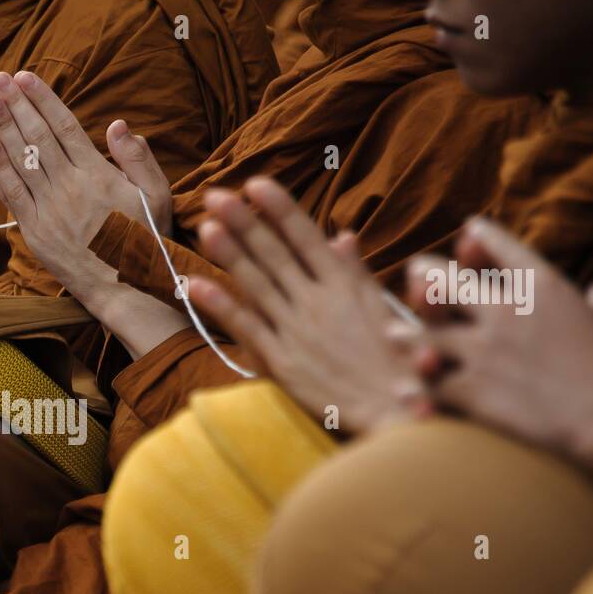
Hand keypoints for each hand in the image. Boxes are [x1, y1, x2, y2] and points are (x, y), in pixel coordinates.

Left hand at [0, 70, 171, 293]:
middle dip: (11, 106)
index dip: (41, 99)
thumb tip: (117, 125)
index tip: (23, 77)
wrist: (128, 291)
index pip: (64, 127)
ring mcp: (50, 211)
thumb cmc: (147, 242)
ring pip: (18, 162)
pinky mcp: (36, 234)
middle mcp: (70, 188)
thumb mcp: (157, 196)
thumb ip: (138, 158)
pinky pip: (11, 197)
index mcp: (98, 174)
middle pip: (35, 138)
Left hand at [189, 177, 428, 435]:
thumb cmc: (397, 358)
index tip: (255, 183)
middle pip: (274, 253)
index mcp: (344, 284)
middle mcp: (317, 301)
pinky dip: (219, 304)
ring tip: (205, 225)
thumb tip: (342, 235)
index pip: (306, 236)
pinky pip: (246, 326)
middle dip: (243, 221)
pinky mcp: (282, 361)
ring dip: (228, 253)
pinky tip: (195, 283)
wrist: (398, 410)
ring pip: (256, 283)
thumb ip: (356, 271)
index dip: (278, 208)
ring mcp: (297, 330)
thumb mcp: (382, 307)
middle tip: (215, 194)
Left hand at [407, 218, 592, 456]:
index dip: (483, 236)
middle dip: (428, 274)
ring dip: (408, 332)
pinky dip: (415, 386)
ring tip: (393, 332)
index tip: (469, 230)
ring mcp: (482, 349)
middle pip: (449, 282)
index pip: (504, 248)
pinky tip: (402, 386)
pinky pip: (429, 384)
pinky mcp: (471, 387)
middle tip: (416, 273)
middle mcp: (504, 311)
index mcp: (544, 288)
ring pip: (426, 333)